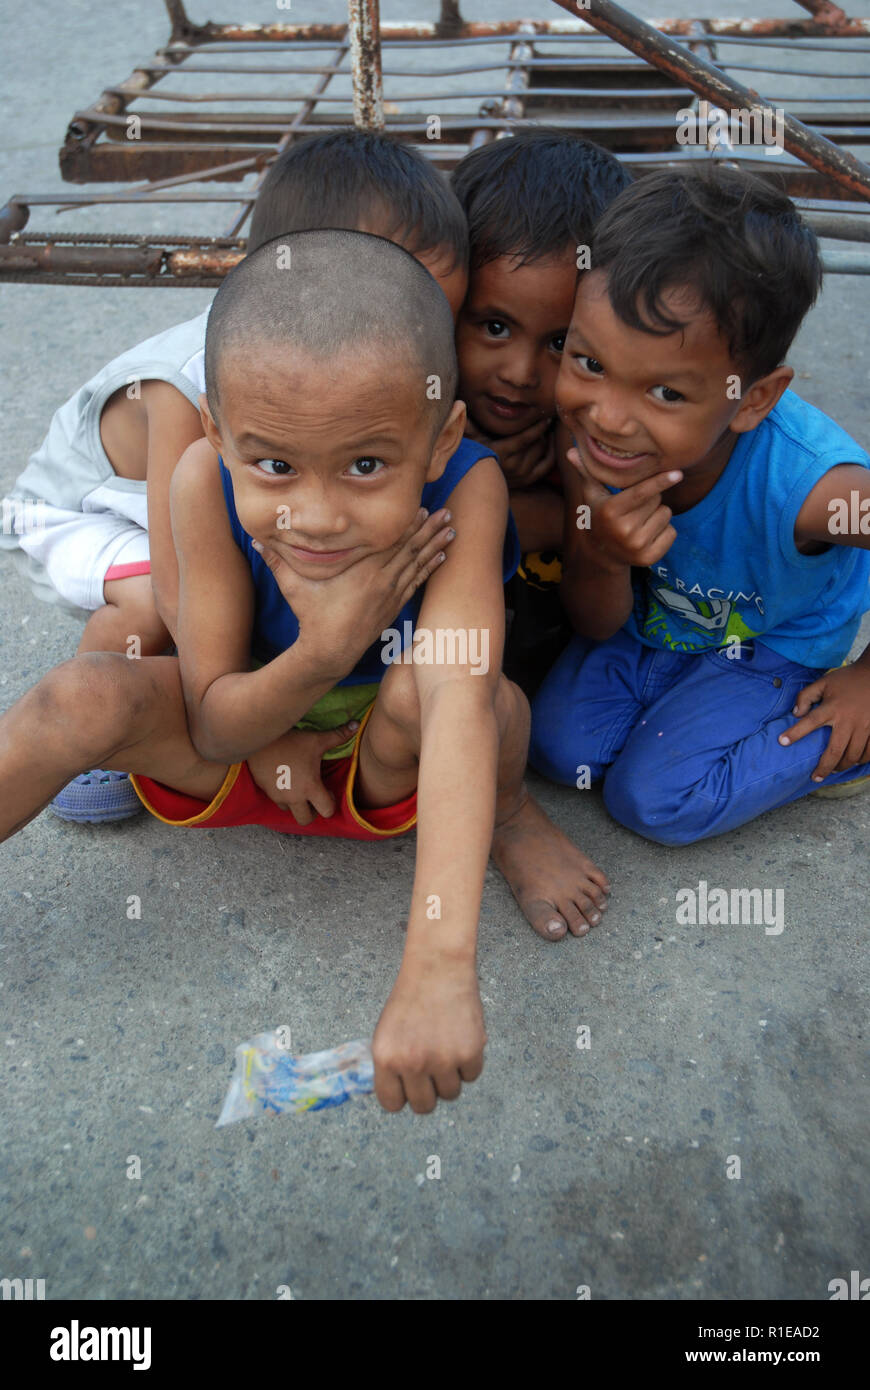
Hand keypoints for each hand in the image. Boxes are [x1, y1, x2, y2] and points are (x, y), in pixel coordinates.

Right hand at [247, 722, 359, 823]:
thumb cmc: (292, 740)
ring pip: (289, 810)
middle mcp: (293, 797)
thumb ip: (338, 736)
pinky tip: (284, 777)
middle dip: (311, 811)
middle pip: (305, 820)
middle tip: (312, 795)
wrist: (260, 737)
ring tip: (297, 784)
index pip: (327, 811)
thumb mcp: (317, 739)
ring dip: (295, 803)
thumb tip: (356, 724)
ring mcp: (277, 796)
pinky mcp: (264, 790)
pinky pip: (276, 799)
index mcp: (309, 788)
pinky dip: (282, 794)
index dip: (330, 803)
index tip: (327, 790)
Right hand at [253, 507, 454, 676]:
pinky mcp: (392, 607)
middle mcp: (381, 581)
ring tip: (451, 529)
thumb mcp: (293, 586)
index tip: (421, 506)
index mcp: (361, 571)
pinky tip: (441, 557)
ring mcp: (389, 595)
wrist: (328, 651)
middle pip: (410, 549)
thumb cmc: (311, 616)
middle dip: (430, 529)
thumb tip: (255, 539)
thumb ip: (277, 560)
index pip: (389, 541)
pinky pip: (415, 582)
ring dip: (435, 545)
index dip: (406, 524)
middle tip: (448, 510)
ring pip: (417, 564)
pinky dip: (429, 568)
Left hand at [371, 957, 485, 1112]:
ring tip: (446, 1048)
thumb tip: (398, 1096)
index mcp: (385, 1058)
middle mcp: (412, 1063)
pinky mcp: (469, 1052)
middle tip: (432, 1073)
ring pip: (450, 1094)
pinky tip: (461, 1038)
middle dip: (428, 1092)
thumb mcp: (386, 1032)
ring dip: (450, 1077)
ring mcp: (442, 1059)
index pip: (392, 1104)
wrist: (437, 967)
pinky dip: (469, 1062)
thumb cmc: (411, 998)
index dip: (403, 1096)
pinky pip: (471, 1076)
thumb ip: (391, 1066)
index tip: (409, 1087)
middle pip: (424, 1106)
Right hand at [466, 415, 553, 488]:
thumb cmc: (476, 452)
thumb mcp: (471, 438)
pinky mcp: (529, 480)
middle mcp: (513, 467)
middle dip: (540, 430)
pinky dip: (551, 451)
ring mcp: (522, 475)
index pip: (525, 437)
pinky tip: (549, 441)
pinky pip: (547, 463)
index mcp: (501, 453)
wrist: (480, 479)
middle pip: (537, 442)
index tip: (544, 415)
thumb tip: (459, 405)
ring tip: (541, 430)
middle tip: (541, 420)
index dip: (537, 425)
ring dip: (544, 438)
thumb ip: (468, 423)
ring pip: (542, 450)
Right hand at [567, 447, 682, 569]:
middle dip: (652, 499)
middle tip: (634, 508)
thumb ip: (586, 471)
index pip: (641, 492)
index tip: (678, 474)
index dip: (660, 481)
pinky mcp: (649, 558)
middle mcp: (624, 530)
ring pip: (666, 515)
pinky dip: (664, 532)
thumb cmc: (599, 515)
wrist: (600, 554)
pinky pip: (672, 533)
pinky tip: (647, 535)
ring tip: (639, 521)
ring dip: (658, 515)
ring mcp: (637, 546)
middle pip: (657, 500)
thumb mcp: (591, 494)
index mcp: (610, 511)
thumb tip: (570, 450)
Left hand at [779, 662, 869, 781]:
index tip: (782, 742)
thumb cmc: (848, 679)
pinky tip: (855, 761)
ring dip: (842, 766)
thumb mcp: (824, 682)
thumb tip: (796, 714)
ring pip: (853, 755)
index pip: (809, 722)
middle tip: (816, 777)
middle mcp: (848, 720)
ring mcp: (865, 727)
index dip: (795, 733)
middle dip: (824, 768)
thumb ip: (806, 696)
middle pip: (834, 751)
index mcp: (832, 707)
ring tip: (834, 769)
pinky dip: (862, 760)